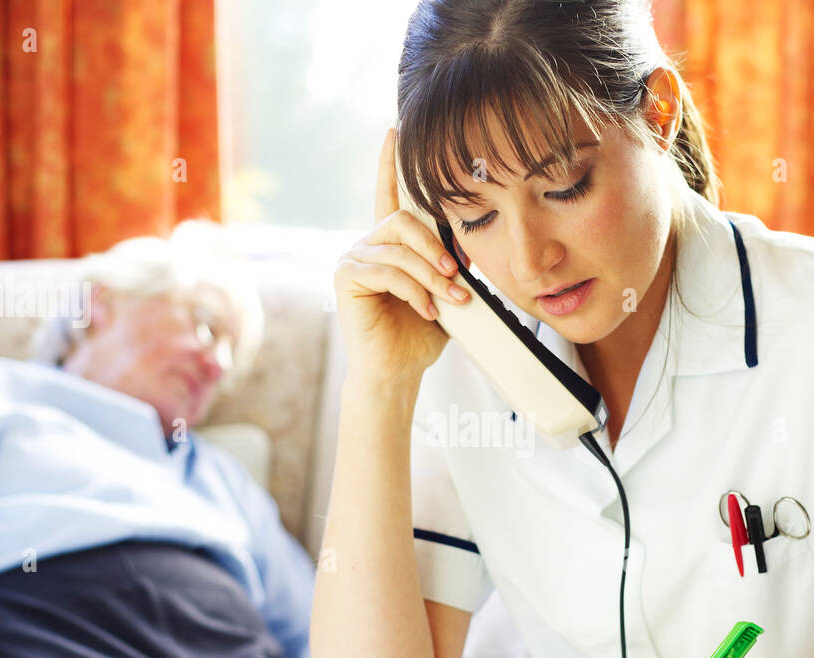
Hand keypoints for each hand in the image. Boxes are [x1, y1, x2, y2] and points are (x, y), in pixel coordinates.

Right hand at [332, 127, 472, 390]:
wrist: (397, 371)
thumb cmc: (419, 334)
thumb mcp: (444, 292)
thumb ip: (449, 265)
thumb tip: (469, 250)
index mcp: (391, 244)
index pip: (390, 196)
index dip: (390, 164)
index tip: (395, 131)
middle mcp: (367, 244)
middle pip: (403, 220)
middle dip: (435, 247)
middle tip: (457, 274)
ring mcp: (352, 259)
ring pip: (399, 249)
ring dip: (431, 276)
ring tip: (451, 298)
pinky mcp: (345, 278)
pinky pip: (386, 271)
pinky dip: (413, 291)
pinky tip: (425, 310)